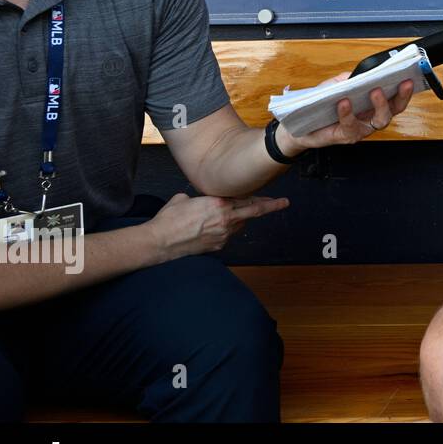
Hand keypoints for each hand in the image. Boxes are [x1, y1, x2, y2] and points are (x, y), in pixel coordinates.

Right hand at [147, 192, 289, 262]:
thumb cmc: (169, 219)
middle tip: (283, 203)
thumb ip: (198, 198)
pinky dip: (228, 230)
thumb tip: (197, 201)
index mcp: (219, 203)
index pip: (247, 199)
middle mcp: (225, 219)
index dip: (262, 198)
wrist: (159, 242)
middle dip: (270, 206)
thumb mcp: (184, 199)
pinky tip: (219, 228)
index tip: (274, 197)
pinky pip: (229, 236)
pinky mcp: (217, 246)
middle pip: (254, 212)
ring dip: (244, 219)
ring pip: (241, 224)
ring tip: (245, 213)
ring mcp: (223, 234)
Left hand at [277, 73, 417, 155]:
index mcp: (371, 106)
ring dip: (380, 104)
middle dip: (401, 97)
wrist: (299, 126)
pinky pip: (351, 125)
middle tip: (402, 83)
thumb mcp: (335, 86)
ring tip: (375, 91)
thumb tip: (362, 73)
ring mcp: (361, 129)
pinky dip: (348, 112)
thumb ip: (349, 79)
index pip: (394, 98)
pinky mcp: (346, 137)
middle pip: (394, 110)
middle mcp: (370, 119)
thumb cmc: (319, 106)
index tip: (409, 77)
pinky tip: (344, 102)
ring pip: (380, 120)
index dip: (405, 90)